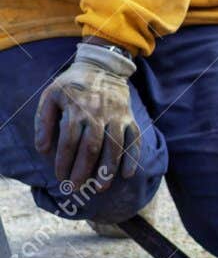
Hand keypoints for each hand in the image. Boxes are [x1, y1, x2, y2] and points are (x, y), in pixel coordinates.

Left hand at [34, 44, 140, 190]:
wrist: (102, 68)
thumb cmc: (72, 85)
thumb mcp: (51, 96)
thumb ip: (44, 121)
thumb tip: (42, 149)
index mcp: (76, 108)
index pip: (69, 140)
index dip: (64, 161)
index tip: (60, 177)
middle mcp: (98, 114)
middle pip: (91, 148)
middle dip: (83, 170)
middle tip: (77, 188)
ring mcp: (117, 117)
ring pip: (114, 147)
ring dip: (108, 169)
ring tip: (100, 187)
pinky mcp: (130, 119)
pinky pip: (134, 141)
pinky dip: (132, 158)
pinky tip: (127, 174)